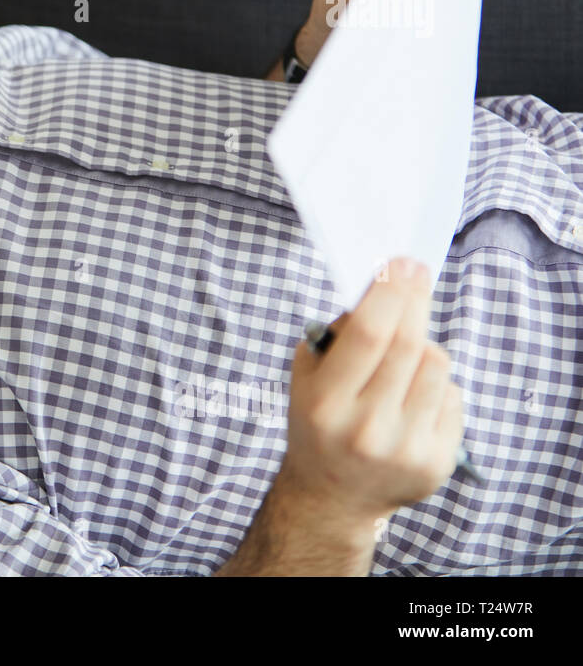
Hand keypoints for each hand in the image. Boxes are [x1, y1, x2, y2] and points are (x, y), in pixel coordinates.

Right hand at [278, 256, 462, 530]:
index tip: (400, 264)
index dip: (389, 292)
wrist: (332, 496)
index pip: (369, 336)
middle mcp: (366, 428)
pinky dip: (435, 386)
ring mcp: (405, 448)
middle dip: (414, 300)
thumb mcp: (306, 377)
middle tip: (415, 273)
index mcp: (326, 404)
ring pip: (437, 365)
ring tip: (402, 357)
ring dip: (423, 346)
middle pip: (408, 344)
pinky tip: (413, 398)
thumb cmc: (319, 423)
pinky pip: (452, 397)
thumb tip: (383, 289)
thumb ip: (337, 336)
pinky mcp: (436, 463)